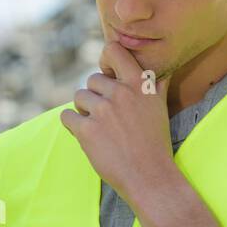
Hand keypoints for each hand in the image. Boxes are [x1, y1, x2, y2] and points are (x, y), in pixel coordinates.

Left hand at [60, 40, 175, 205]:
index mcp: (139, 84)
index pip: (113, 50)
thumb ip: (154, 85)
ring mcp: (102, 111)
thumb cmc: (155, 143)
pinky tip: (85, 134)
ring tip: (99, 127)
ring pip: (79, 97)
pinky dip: (72, 125)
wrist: (149, 176)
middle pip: (92, 80)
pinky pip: (66, 117)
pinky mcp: (86, 130)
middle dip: (96, 96)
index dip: (105, 60)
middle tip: (107, 116)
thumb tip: (156, 70)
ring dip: (84, 110)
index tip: (108, 75)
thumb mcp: (160, 107)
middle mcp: (120, 93)